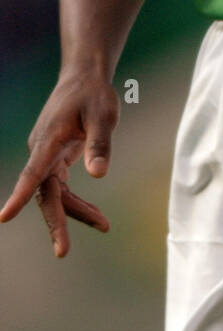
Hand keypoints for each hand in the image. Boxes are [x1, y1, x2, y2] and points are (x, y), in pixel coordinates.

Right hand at [0, 68, 117, 255]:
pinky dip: (77, 203)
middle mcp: (42, 152)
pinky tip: (96, 217)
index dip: (18, 196)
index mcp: (48, 140)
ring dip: (75, 212)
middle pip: (44, 194)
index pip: (31, 173)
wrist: (84, 78)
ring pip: (55, 194)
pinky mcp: (55, 159)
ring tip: (104, 225)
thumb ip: (100, 144)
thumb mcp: (103, 115)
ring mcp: (47, 157)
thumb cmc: (94, 94)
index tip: (3, 217)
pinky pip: (62, 188)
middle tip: (63, 251)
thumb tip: (98, 175)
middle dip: (55, 222)